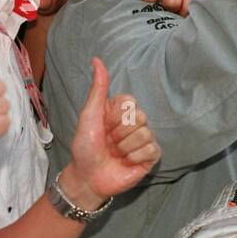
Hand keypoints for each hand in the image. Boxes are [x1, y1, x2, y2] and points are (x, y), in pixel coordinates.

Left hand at [62, 59, 160, 208]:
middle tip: (109, 142)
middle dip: (120, 132)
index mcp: (120, 111)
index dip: (116, 115)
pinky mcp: (151, 156)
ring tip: (116, 154)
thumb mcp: (89, 115)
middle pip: (141, 117)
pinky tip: (126, 162)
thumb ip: (98, 89)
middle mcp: (134, 123)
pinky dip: (135, 157)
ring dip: (125, 147)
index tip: (104, 125)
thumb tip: (96, 59)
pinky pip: (152, 149)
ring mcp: (144, 140)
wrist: (88, 177)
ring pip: (145, 133)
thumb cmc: (85, 147)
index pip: (131, 102)